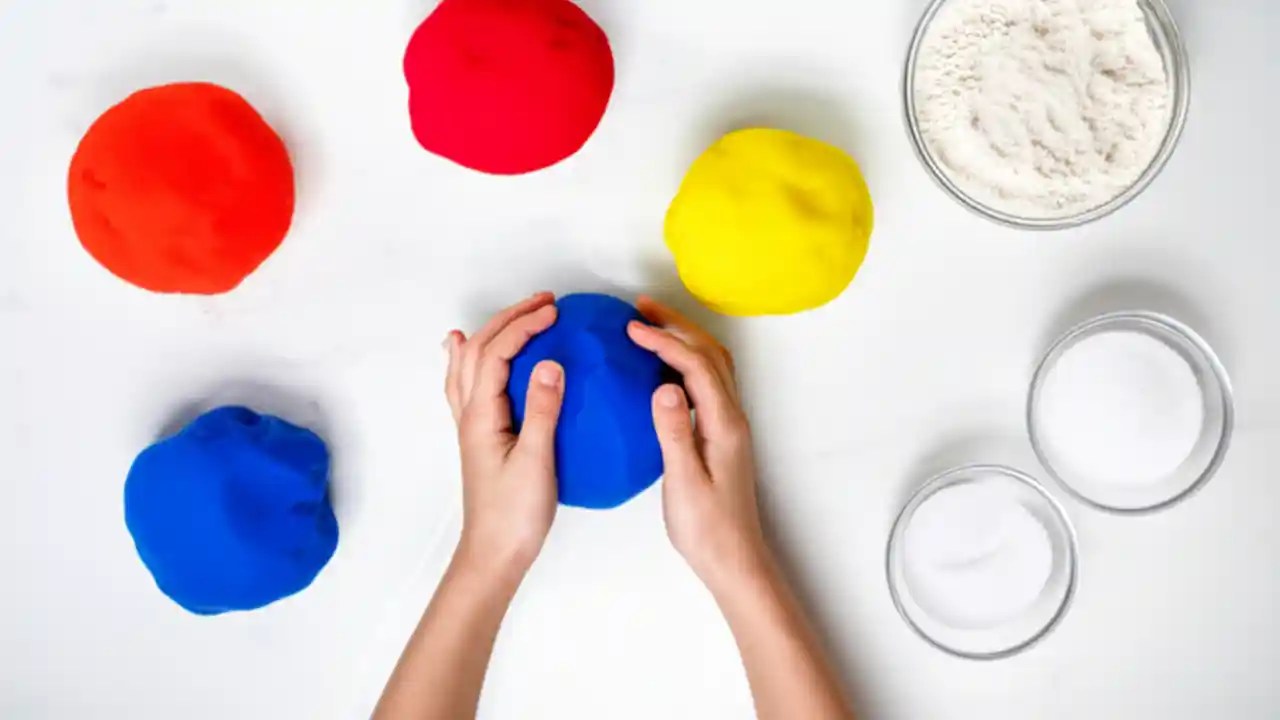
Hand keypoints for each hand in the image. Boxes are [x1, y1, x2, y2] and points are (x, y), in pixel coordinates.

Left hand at [444, 292, 564, 577]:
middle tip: (544, 303)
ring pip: (469, 364)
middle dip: (509, 319)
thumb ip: (543, 410)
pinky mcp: (480, 438)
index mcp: (482, 415)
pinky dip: (468, 360)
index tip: (555, 312)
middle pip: (478, 350)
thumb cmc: (515, 514)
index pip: (497, 354)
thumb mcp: (537, 461)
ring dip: (491, 333)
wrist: (493, 554)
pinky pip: (467, 385)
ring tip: (511, 315)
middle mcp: (470, 414)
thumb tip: (550, 362)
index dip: (524, 327)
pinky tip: (463, 352)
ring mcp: (471, 426)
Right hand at [627, 296, 769, 591]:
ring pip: (711, 365)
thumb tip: (663, 385)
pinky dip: (685, 362)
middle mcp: (732, 417)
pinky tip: (660, 367)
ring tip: (649, 326)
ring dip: (683, 340)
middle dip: (676, 326)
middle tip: (639, 309)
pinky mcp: (721, 434)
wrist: (735, 559)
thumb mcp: (683, 483)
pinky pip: (705, 383)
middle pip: (709, 354)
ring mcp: (729, 425)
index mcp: (723, 425)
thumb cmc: (707, 529)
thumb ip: (673, 432)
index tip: (630, 329)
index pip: (695, 366)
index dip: (664, 342)